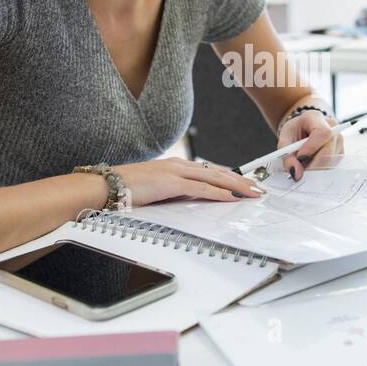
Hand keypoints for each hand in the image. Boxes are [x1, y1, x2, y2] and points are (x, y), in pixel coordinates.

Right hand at [112, 157, 264, 206]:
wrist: (107, 185)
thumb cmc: (128, 190)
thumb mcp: (158, 191)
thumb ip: (175, 193)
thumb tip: (191, 200)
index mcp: (176, 166)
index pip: (210, 171)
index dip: (230, 177)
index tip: (245, 184)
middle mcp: (179, 165)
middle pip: (218, 172)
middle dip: (241, 181)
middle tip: (258, 188)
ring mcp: (176, 172)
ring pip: (215, 178)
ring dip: (236, 186)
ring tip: (253, 193)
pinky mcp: (171, 183)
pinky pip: (201, 188)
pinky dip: (219, 193)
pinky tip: (232, 197)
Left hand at [277, 108, 340, 181]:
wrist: (301, 130)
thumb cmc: (294, 132)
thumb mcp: (284, 140)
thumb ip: (287, 157)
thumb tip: (296, 173)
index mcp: (315, 117)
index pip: (322, 133)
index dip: (312, 148)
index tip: (300, 158)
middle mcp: (332, 127)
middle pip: (329, 150)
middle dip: (313, 164)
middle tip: (299, 169)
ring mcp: (338, 139)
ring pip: (331, 160)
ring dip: (315, 167)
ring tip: (303, 163)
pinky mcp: (340, 152)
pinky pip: (331, 165)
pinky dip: (319, 168)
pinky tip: (311, 163)